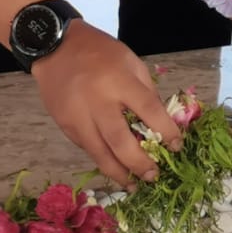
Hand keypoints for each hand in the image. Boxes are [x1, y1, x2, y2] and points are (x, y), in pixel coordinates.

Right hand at [32, 22, 182, 188]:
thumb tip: (160, 121)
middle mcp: (98, 102)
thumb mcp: (130, 62)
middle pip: (121, 140)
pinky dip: (102, 160)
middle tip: (154, 175)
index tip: (177, 146)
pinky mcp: (65, 125)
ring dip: (118, 172)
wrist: (54, 47)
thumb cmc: (99, 52)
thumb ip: (145, 90)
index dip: (166, 131)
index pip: (149, 111)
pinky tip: (114, 168)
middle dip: (139, 162)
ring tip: (134, 184)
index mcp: (120, 82)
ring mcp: (79, 116)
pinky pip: (87, 147)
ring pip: (99, 153)